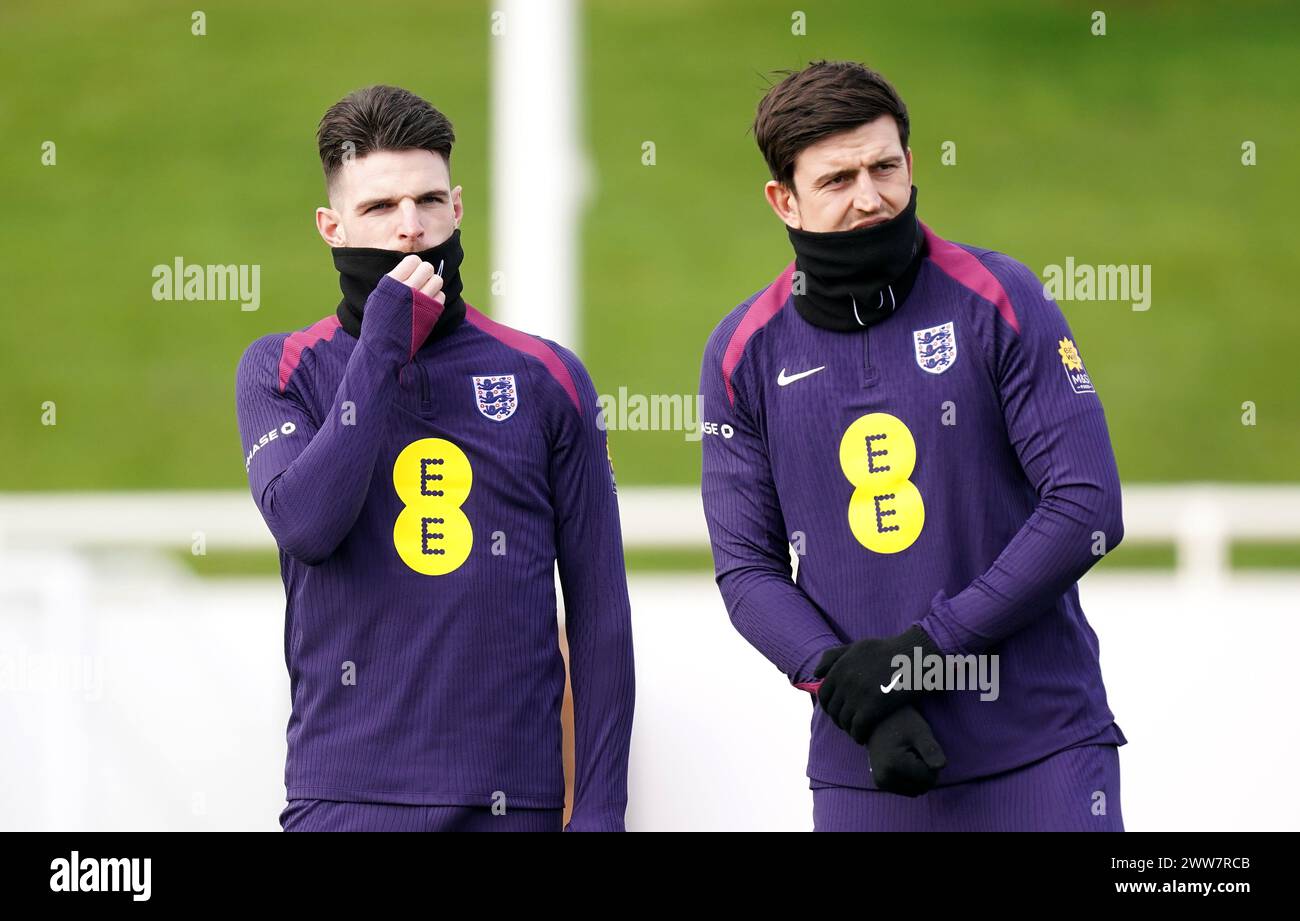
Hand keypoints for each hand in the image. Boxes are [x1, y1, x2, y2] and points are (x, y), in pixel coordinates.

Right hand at [361, 255, 446, 361]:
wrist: (383, 348)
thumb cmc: (377, 322)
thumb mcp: (378, 297)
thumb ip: (394, 282)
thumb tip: (409, 269)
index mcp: (392, 282)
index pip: (413, 260)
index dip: (415, 265)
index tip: (413, 271)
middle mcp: (408, 289)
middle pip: (428, 268)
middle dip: (426, 273)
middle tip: (421, 281)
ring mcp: (421, 302)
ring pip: (438, 280)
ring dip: (433, 284)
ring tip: (425, 292)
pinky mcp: (431, 314)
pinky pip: (441, 296)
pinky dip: (436, 298)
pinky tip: (428, 304)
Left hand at [813, 625, 940, 743]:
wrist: (915, 655)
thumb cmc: (888, 651)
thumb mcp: (858, 646)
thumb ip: (835, 656)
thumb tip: (817, 673)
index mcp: (841, 666)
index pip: (823, 694)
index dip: (828, 706)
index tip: (837, 712)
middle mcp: (846, 679)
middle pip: (833, 709)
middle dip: (838, 719)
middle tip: (848, 724)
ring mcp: (859, 693)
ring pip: (844, 720)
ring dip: (848, 729)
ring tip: (856, 731)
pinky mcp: (873, 706)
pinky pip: (857, 728)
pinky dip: (858, 735)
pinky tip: (863, 737)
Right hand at [865, 704, 946, 796]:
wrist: (878, 720)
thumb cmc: (903, 723)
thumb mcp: (920, 732)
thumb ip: (931, 749)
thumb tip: (942, 766)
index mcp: (894, 765)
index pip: (929, 779)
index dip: (931, 763)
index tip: (921, 748)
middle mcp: (885, 778)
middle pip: (923, 787)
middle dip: (925, 772)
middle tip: (916, 752)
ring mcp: (882, 783)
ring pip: (916, 791)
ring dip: (918, 777)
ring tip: (909, 757)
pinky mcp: (881, 784)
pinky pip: (907, 790)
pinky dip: (911, 780)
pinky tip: (903, 764)